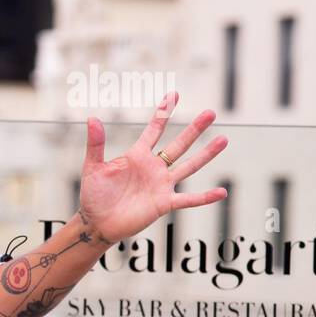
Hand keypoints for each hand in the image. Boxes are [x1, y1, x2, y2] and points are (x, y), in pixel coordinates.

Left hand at [79, 92, 229, 244]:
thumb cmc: (94, 195)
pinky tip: (222, 192)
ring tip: (224, 139)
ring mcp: (161, 185)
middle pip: (179, 144)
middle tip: (211, 112)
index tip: (174, 94)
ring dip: (207, 154)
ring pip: (189, 166)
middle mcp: (154, 168)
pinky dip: (205, 197)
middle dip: (194, 129)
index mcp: (137, 156)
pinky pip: (188, 200)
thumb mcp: (93, 167)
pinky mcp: (164, 203)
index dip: (163, 113)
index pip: (154, 130)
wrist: (97, 222)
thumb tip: (92, 118)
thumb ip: (96, 144)